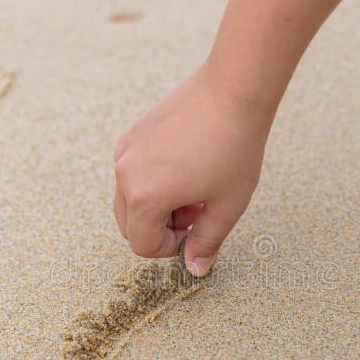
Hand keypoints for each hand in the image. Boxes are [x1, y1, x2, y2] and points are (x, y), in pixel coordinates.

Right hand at [113, 62, 271, 276]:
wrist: (233, 90)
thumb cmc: (235, 148)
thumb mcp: (227, 206)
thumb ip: (207, 242)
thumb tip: (195, 269)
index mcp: (144, 197)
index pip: (143, 245)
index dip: (171, 247)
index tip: (197, 230)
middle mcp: (125, 174)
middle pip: (130, 225)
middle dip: (162, 228)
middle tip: (198, 210)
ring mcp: (125, 151)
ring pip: (130, 199)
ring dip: (157, 206)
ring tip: (194, 187)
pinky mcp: (132, 134)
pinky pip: (133, 173)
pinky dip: (152, 181)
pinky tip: (186, 166)